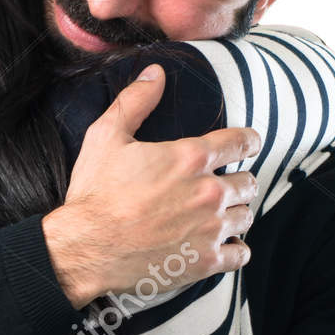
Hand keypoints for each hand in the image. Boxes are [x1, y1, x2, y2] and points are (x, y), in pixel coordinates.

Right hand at [42, 63, 260, 308]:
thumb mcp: (106, 137)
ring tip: (220, 218)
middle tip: (224, 188)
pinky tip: (222, 247)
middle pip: (249, 183)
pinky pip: (240, 255)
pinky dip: (234, 250)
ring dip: (236, 215)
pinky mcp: (205, 261)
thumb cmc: (95, 194)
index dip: (248, 142)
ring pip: (247, 217)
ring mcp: (210, 229)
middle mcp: (209, 192)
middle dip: (239, 182)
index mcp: (191, 158)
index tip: (247, 147)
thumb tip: (155, 73)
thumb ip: (135, 101)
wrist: (86, 249)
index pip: (243, 143)